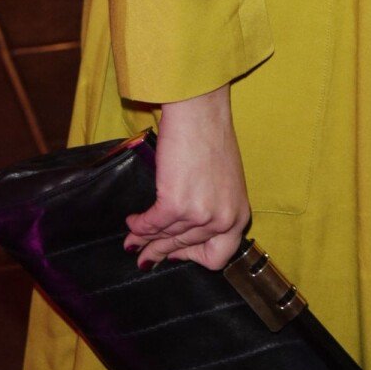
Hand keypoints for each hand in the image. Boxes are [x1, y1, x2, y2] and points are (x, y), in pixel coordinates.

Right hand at [124, 85, 249, 270]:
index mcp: (239, 216)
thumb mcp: (224, 184)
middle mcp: (223, 220)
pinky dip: (138, 225)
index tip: (176, 254)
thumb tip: (186, 231)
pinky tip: (132, 221)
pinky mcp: (176, 204)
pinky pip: (151, 224)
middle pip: (184, 248)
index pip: (218, 256)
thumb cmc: (212, 138)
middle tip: (143, 257)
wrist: (201, 112)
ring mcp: (200, 214)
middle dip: (159, 252)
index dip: (192, 258)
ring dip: (143, 239)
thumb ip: (212, 210)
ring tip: (131, 238)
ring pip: (165, 237)